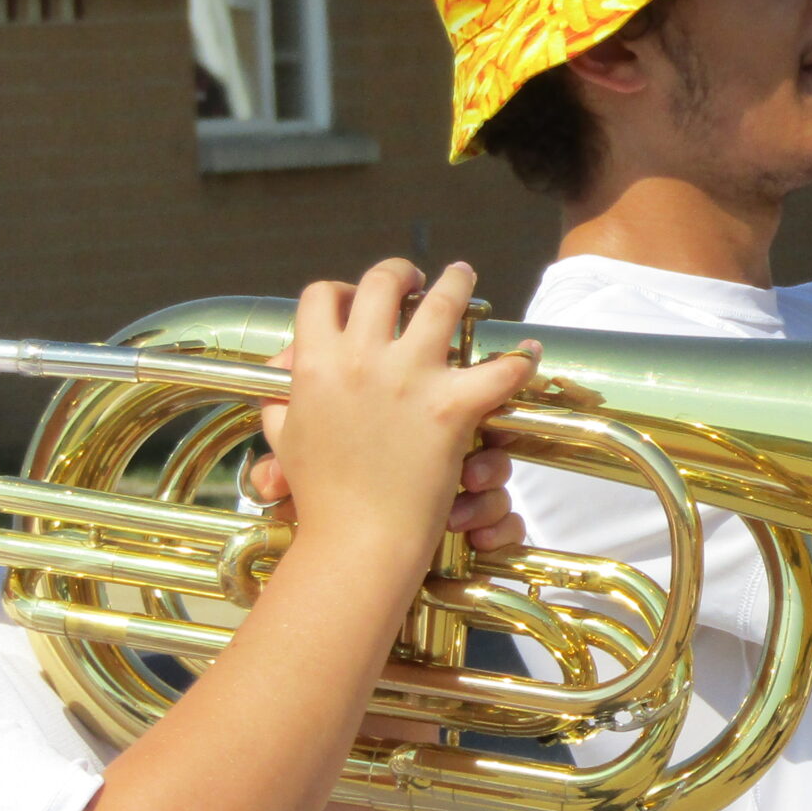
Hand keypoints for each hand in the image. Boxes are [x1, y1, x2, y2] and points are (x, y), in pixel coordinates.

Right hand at [254, 263, 538, 595]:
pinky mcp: (452, 406)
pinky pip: (499, 369)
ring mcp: (410, 378)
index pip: (321, 296)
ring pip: (442, 302)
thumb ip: (281, 399)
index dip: (338, 291)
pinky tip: (530, 351)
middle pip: (381, 282)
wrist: (357, 539)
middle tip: (413, 277)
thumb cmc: (320, 496)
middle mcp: (362, 358)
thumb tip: (285, 374)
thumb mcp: (285, 440)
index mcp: (317, 363)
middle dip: (399, 271)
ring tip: (462, 276)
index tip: (354, 298)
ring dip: (456, 282)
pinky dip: (520, 359)